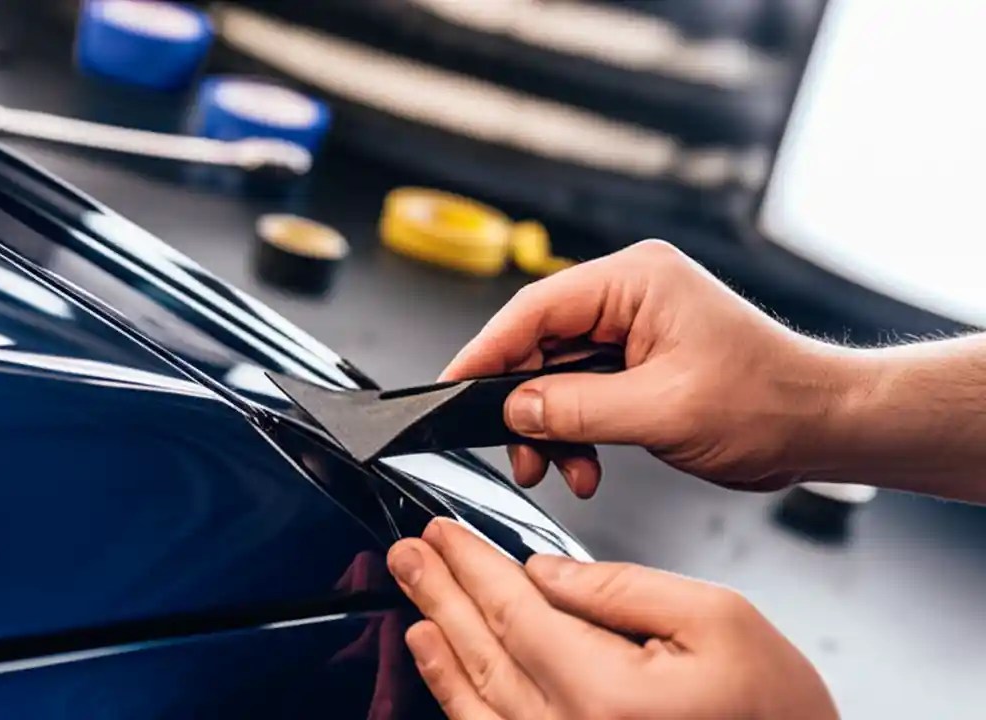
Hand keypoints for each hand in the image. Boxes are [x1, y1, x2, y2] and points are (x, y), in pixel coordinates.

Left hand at [388, 518, 837, 719]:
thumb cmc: (778, 715)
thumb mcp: (720, 620)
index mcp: (606, 693)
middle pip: (481, 649)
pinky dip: (454, 694)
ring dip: (437, 636)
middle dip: (439, 592)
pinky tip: (435, 658)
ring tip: (412, 594)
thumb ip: (621, 589)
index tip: (442, 532)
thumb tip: (545, 571)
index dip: (471, 565)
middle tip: (407, 553)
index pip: (513, 612)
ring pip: (474, 694)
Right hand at [441, 239, 858, 494]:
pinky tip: (584, 467)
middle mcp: (630, 296)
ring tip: (559, 469)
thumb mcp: (664, 411)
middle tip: (518, 451)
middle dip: (525, 404)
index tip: (453, 383)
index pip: (536, 308)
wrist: (823, 427)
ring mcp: (633, 329)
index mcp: (637, 281)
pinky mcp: (636, 364)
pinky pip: (581, 395)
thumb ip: (579, 409)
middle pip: (540, 344)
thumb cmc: (771, 401)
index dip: (487, 348)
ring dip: (551, 428)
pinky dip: (575, 434)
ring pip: (555, 376)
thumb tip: (515, 408)